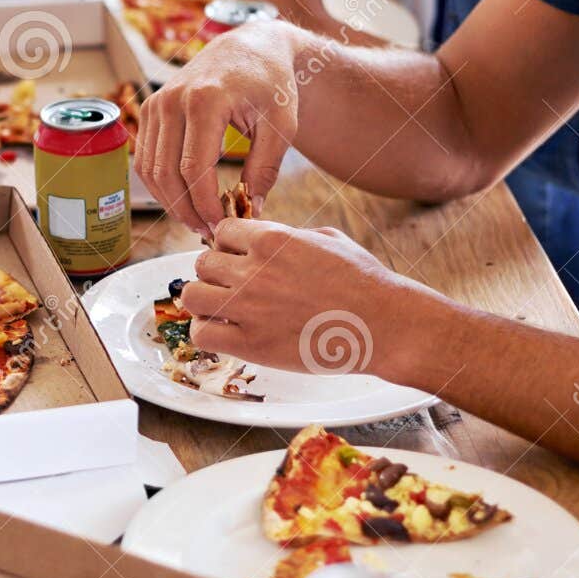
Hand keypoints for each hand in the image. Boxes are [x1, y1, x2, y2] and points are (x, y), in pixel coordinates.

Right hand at [135, 23, 303, 234]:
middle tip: (207, 230)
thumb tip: (250, 212)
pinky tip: (184, 197)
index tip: (222, 225)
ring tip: (196, 218)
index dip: (204, 204)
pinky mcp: (149, 109)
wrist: (249, 47)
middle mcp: (172, 100)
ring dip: (169, 200)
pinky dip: (161, 183)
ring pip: (149, 169)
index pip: (194, 168)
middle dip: (185, 209)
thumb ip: (265, 169)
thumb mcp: (281, 126)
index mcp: (206, 100)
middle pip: (166, 173)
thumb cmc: (270, 84)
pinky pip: (146, 157)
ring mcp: (156, 103)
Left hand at [177, 220, 432, 375]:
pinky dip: (208, 332)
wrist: (385, 325)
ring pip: (192, 296)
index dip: (229, 246)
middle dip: (216, 273)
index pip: (221, 233)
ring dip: (205, 300)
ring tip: (224, 309)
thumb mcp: (326, 239)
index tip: (239, 259)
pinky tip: (225, 331)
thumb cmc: (363, 282)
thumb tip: (261, 235)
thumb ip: (286, 235)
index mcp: (271, 239)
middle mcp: (253, 270)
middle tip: (234, 287)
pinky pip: (202, 333)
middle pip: (202, 264)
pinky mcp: (251, 344)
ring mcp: (249, 308)